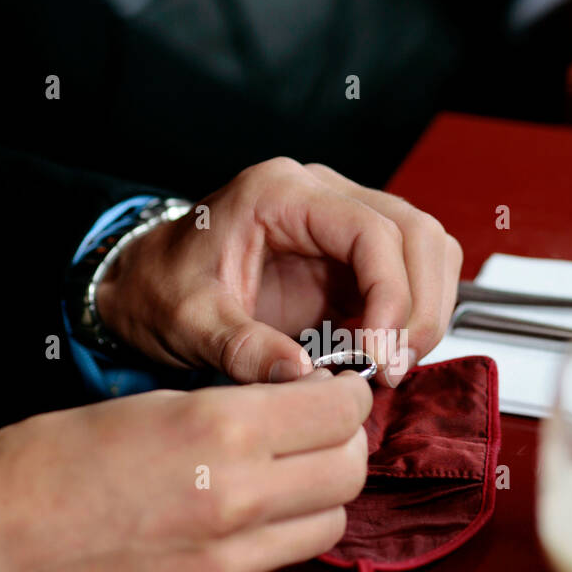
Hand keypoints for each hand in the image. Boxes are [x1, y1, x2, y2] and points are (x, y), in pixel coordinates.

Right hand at [0, 370, 369, 571]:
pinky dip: (263, 549)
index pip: (342, 411)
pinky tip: (221, 534)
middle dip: (343, 447)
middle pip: (350, 472)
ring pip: (327, 527)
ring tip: (275, 486)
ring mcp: (232, 566)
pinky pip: (273, 571)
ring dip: (313, 501)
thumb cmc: (51, 465)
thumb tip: (293, 405)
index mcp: (223, 431)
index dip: (347, 398)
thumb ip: (234, 407)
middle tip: (318, 438)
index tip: (336, 395)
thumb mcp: (151, 405)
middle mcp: (241, 501)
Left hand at [96, 157, 462, 385]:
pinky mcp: (350, 258)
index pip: (372, 232)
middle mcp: (320, 196)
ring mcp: (341, 223)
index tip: (379, 356)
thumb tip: (301, 378)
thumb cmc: (161, 288)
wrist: (146, 284)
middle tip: (392, 368)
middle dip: (419, 308)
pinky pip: (408, 278)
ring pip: (425, 251)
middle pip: (416, 234)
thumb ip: (242, 349)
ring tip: (387, 365)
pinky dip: (409, 319)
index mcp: (279, 194)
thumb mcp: (189, 322)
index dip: (391, 296)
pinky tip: (377, 355)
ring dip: (423, 312)